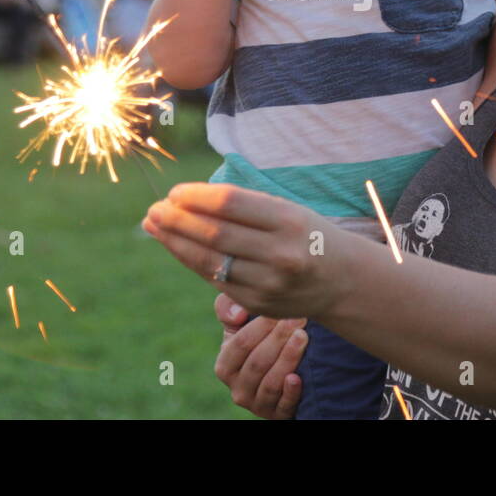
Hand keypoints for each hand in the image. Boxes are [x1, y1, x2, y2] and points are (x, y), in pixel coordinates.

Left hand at [142, 182, 349, 319]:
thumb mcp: (286, 210)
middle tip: (154, 208)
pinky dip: (190, 260)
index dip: (196, 197)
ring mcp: (268, 283)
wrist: (341, 281)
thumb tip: (185, 199)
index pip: (231, 204)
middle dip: (177, 220)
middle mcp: (280, 254)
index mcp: (289, 220)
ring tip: (153, 225)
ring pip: (209, 260)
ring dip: (175, 241)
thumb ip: (243, 206)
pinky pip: (215, 279)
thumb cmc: (305, 234)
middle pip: (215, 234)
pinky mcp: (257, 303)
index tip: (174, 192)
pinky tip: (174, 245)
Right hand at [213, 293, 306, 418]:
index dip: (261, 325)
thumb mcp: (238, 327)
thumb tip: (237, 313)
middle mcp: (237, 389)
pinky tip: (298, 377)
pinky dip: (290, 392)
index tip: (281, 310)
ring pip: (271, 383)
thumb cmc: (256, 343)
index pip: (240, 344)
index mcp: (225, 366)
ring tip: (303, 337)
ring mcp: (257, 405)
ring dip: (288, 358)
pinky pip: (284, 406)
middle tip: (299, 319)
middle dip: (279, 338)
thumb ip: (228, 309)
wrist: (275, 375)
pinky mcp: (278, 415)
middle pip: (257, 362)